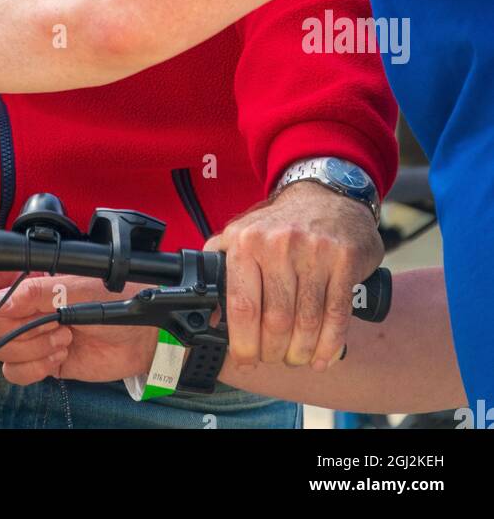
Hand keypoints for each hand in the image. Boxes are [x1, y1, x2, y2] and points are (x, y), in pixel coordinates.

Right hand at [0, 275, 158, 385]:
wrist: (143, 336)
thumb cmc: (116, 296)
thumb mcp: (74, 285)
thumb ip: (33, 293)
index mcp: (30, 274)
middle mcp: (26, 303)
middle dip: (16, 324)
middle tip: (50, 320)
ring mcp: (32, 333)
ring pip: (0, 347)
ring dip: (31, 346)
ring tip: (63, 337)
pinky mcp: (41, 360)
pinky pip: (15, 371)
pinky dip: (34, 367)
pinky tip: (59, 355)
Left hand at [207, 181, 382, 371]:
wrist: (328, 196)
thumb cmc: (281, 225)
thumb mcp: (242, 234)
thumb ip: (221, 269)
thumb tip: (209, 314)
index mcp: (247, 241)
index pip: (242, 306)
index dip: (244, 343)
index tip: (247, 358)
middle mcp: (279, 244)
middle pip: (276, 321)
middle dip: (274, 351)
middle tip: (275, 358)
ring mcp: (315, 251)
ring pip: (307, 323)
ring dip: (301, 352)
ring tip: (296, 358)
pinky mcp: (344, 260)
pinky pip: (337, 315)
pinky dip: (330, 344)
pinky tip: (323, 356)